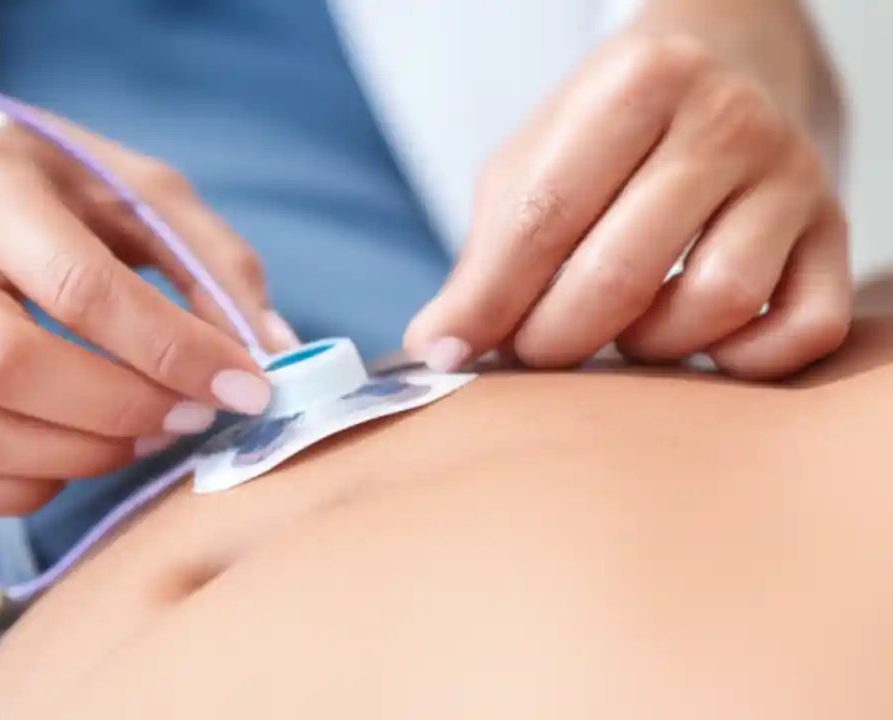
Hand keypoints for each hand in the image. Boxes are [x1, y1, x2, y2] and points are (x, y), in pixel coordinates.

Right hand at [0, 115, 295, 516]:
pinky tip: (69, 454)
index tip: (247, 386)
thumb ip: (211, 264)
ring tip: (139, 432)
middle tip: (188, 416)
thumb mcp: (140, 192)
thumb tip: (273, 356)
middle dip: (121, 410)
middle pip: (4, 369)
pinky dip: (20, 491)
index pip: (77, 287)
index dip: (171, 351)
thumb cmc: (54, 191)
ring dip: (78, 458)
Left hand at [405, 32, 850, 378]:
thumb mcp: (533, 163)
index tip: (445, 351)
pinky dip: (743, 358)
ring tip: (616, 329)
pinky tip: (698, 342)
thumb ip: (487, 253)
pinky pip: (800, 329)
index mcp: (639, 83)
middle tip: (531, 350)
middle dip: (555, 337)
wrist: (727, 66)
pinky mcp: (835, 232)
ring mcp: (792, 177)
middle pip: (622, 272)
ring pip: (715, 305)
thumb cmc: (608, 132)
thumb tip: (439, 347)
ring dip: (647, 346)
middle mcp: (727, 120)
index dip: (488, 301)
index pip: (545, 218)